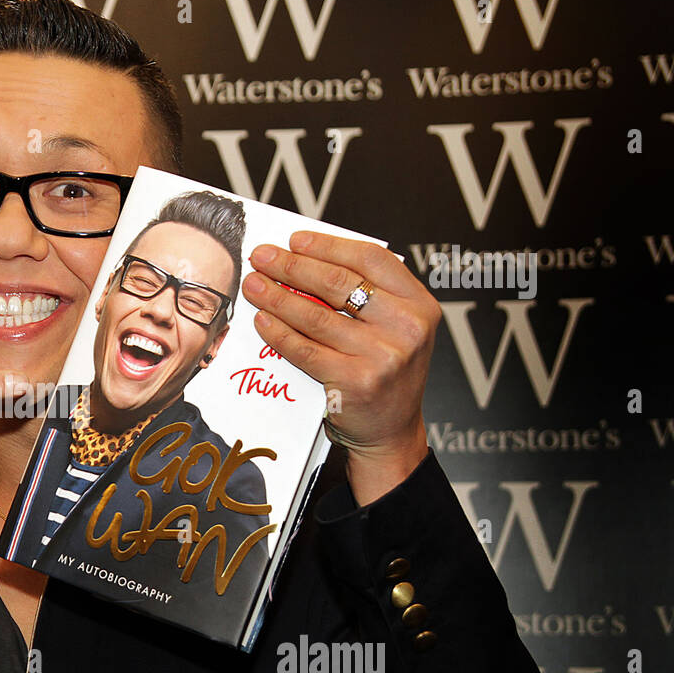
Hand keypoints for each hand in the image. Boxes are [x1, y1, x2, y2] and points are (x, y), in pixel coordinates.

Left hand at [242, 231, 438, 503]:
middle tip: (262, 257)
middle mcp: (406, 327)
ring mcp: (382, 356)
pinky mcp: (355, 382)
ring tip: (254, 286)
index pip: (370, 259)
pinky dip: (279, 333)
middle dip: (292, 266)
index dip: (328, 245)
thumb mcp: (393, 329)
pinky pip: (305, 350)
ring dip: (277, 296)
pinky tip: (262, 320)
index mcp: (419, 304)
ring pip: (316, 315)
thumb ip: (366, 297)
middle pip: (338, 282)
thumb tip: (306, 260)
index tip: (295, 240)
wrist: (392, 432)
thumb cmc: (385, 373)